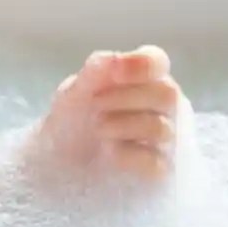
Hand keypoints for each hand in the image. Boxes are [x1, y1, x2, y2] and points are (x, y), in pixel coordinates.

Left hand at [33, 45, 184, 181]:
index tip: (114, 72)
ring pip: (161, 128)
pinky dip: (128, 156)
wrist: (59, 159)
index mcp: (142, 78)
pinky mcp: (161, 168)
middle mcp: (161, 105)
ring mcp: (165, 137)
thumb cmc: (73, 119)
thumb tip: (114, 59)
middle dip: (125, 98)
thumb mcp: (74, 92)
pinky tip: (109, 152)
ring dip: (121, 126)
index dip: (141, 64)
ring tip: (98, 128)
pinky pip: (157, 162)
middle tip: (95, 104)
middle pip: (168, 94)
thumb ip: (95, 73)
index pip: (158, 62)